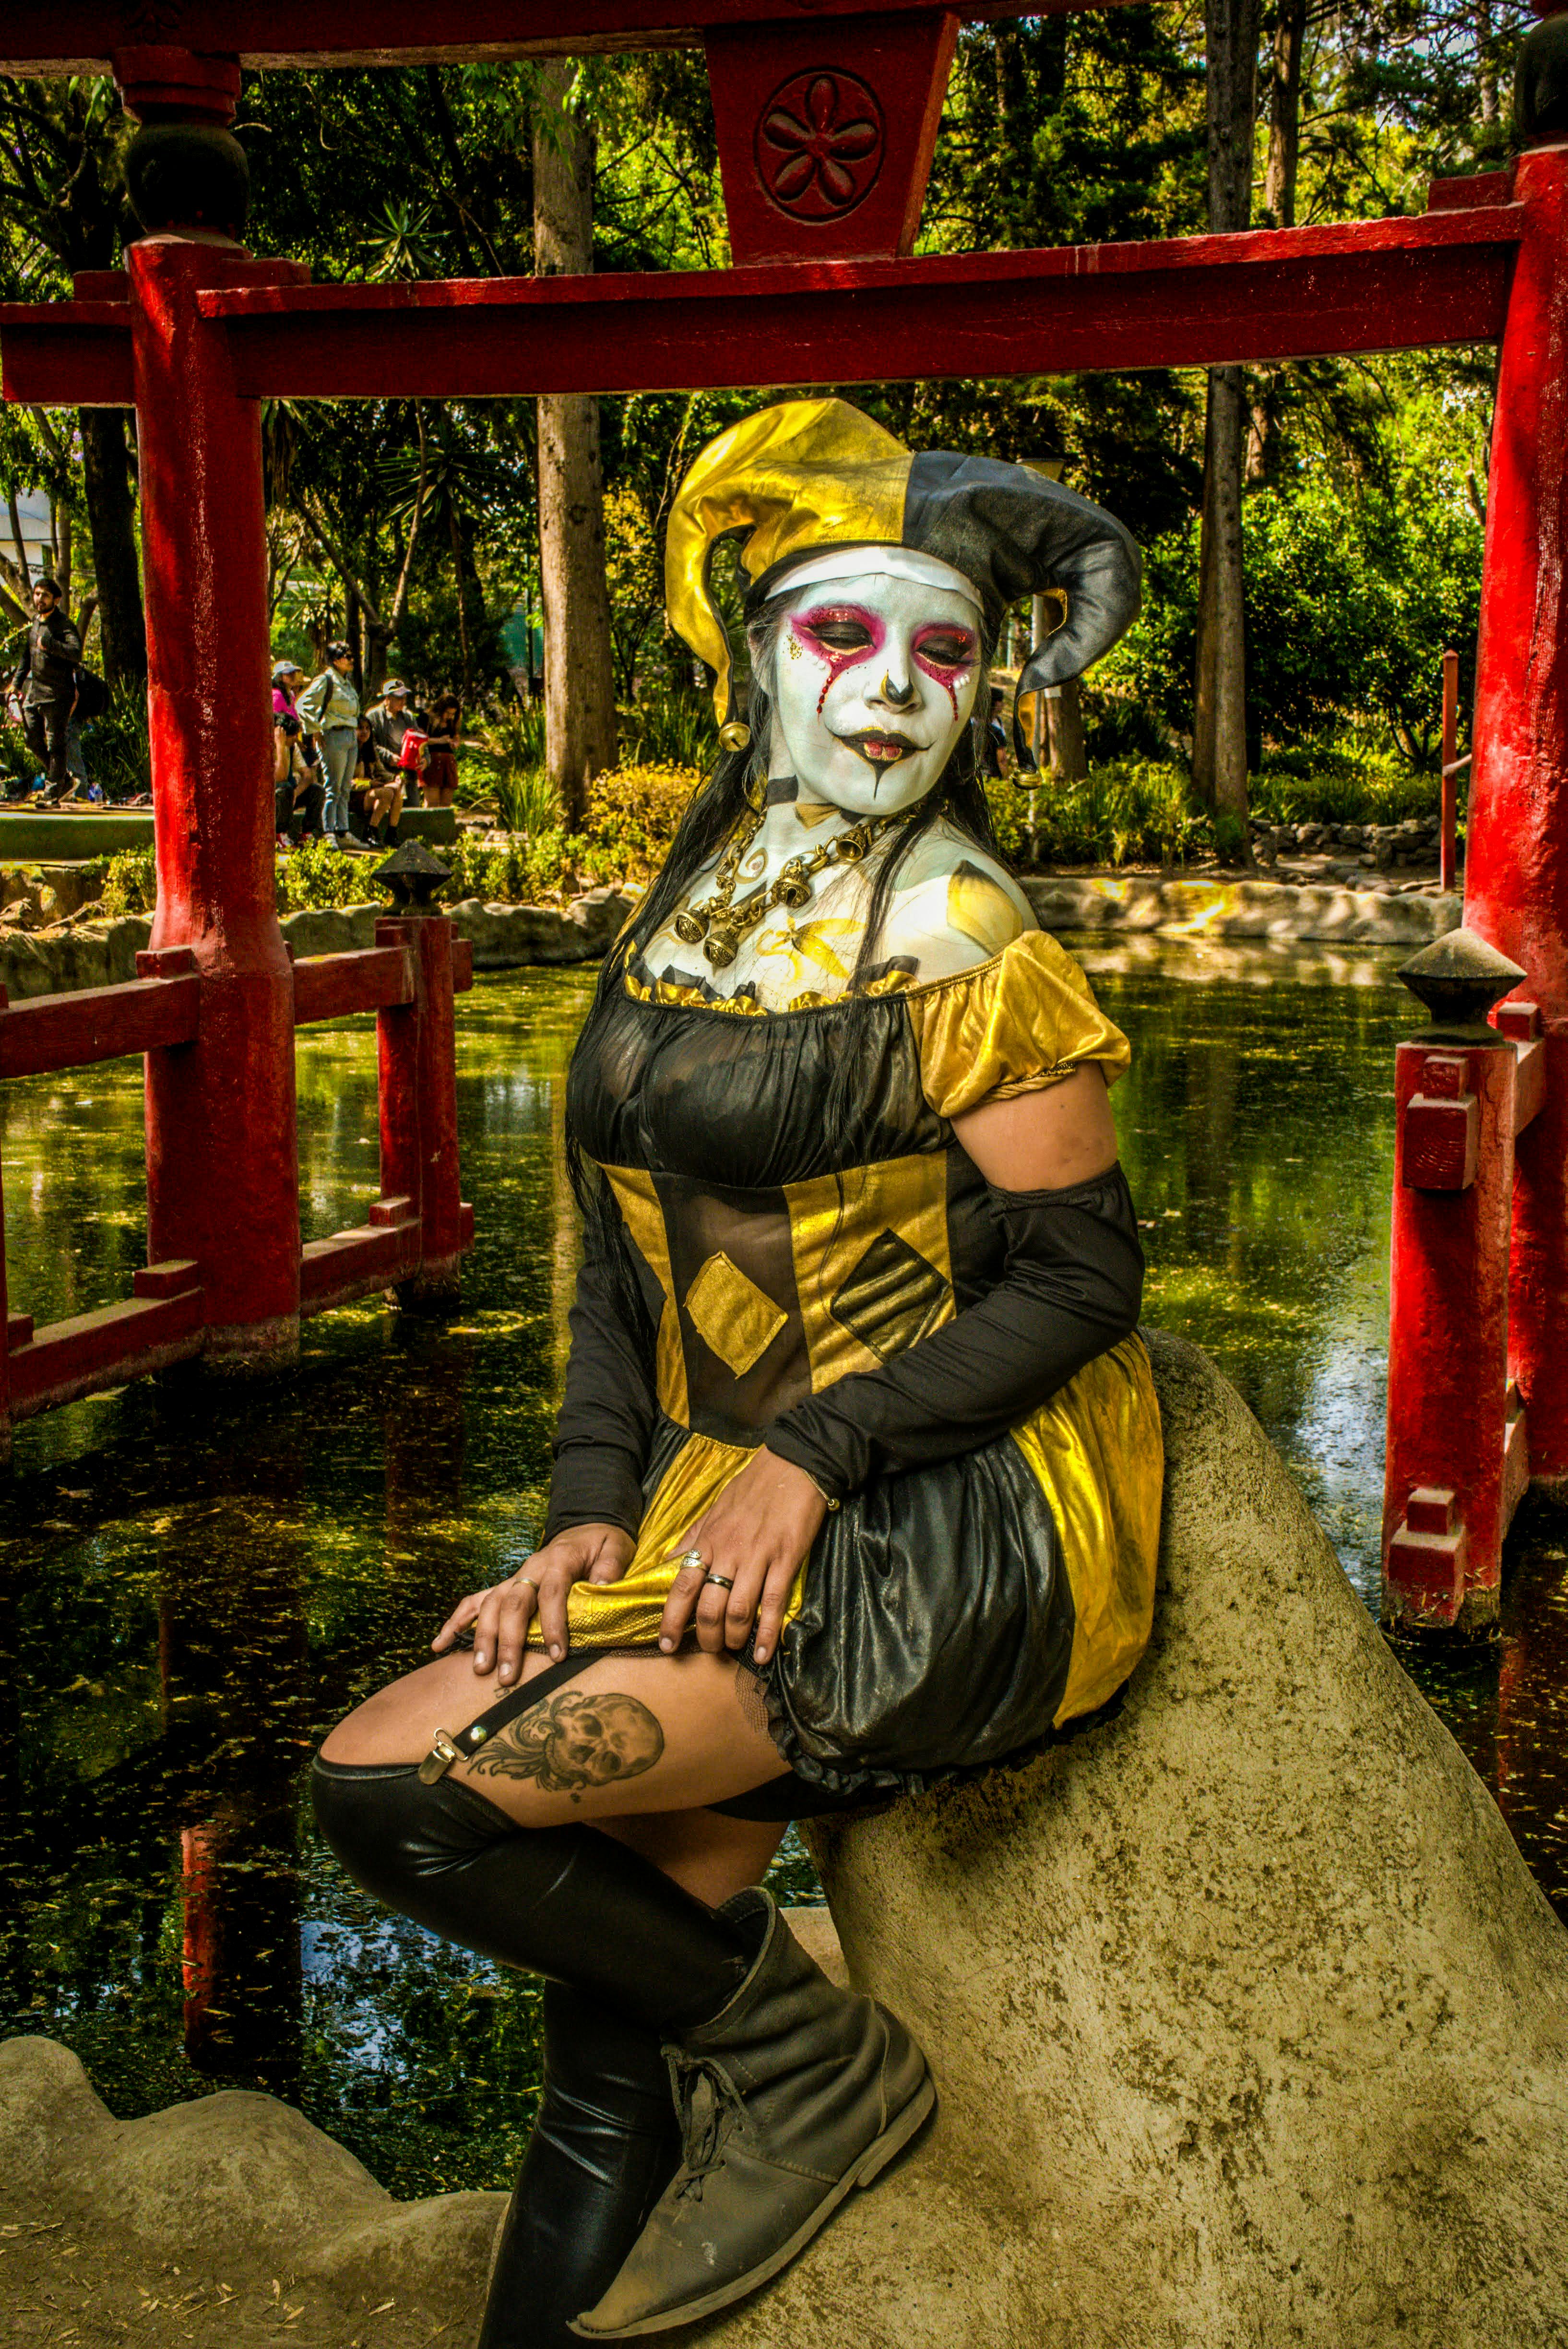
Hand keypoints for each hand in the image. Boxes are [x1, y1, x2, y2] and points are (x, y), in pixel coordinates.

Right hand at [433, 1523, 633, 1682]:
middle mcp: (530, 1569)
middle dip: (508, 1640)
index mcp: (559, 1561)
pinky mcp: (504, 1586)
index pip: (552, 1593)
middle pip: (513, 1603)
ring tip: (479, 1668)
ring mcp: (513, 1578)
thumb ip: (611, 1567)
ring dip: (481, 1636)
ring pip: (490, 1604)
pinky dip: (455, 1622)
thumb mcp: (617, 1548)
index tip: (557, 1656)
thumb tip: (602, 1588)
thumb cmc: (602, 1545)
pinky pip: (474, 1601)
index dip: (553, 1625)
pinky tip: (439, 1645)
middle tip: (507, 1675)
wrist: (585, 1530)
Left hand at [659, 1448, 826, 1667]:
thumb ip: (692, 1538)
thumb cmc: (752, 1487)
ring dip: (733, 1637)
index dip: (672, 1619)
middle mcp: (729, 1551)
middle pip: (708, 1605)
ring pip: (738, 1610)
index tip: (666, 1644)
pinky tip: (763, 1652)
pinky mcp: (786, 1560)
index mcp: (709, 1539)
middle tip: (708, 1649)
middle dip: (705, 1636)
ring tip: (734, 1648)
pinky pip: (772, 1603)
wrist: (794, 1465)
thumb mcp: (714, 1509)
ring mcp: (758, 1557)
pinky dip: (767, 1633)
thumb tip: (668, 1562)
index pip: (682, 1585)